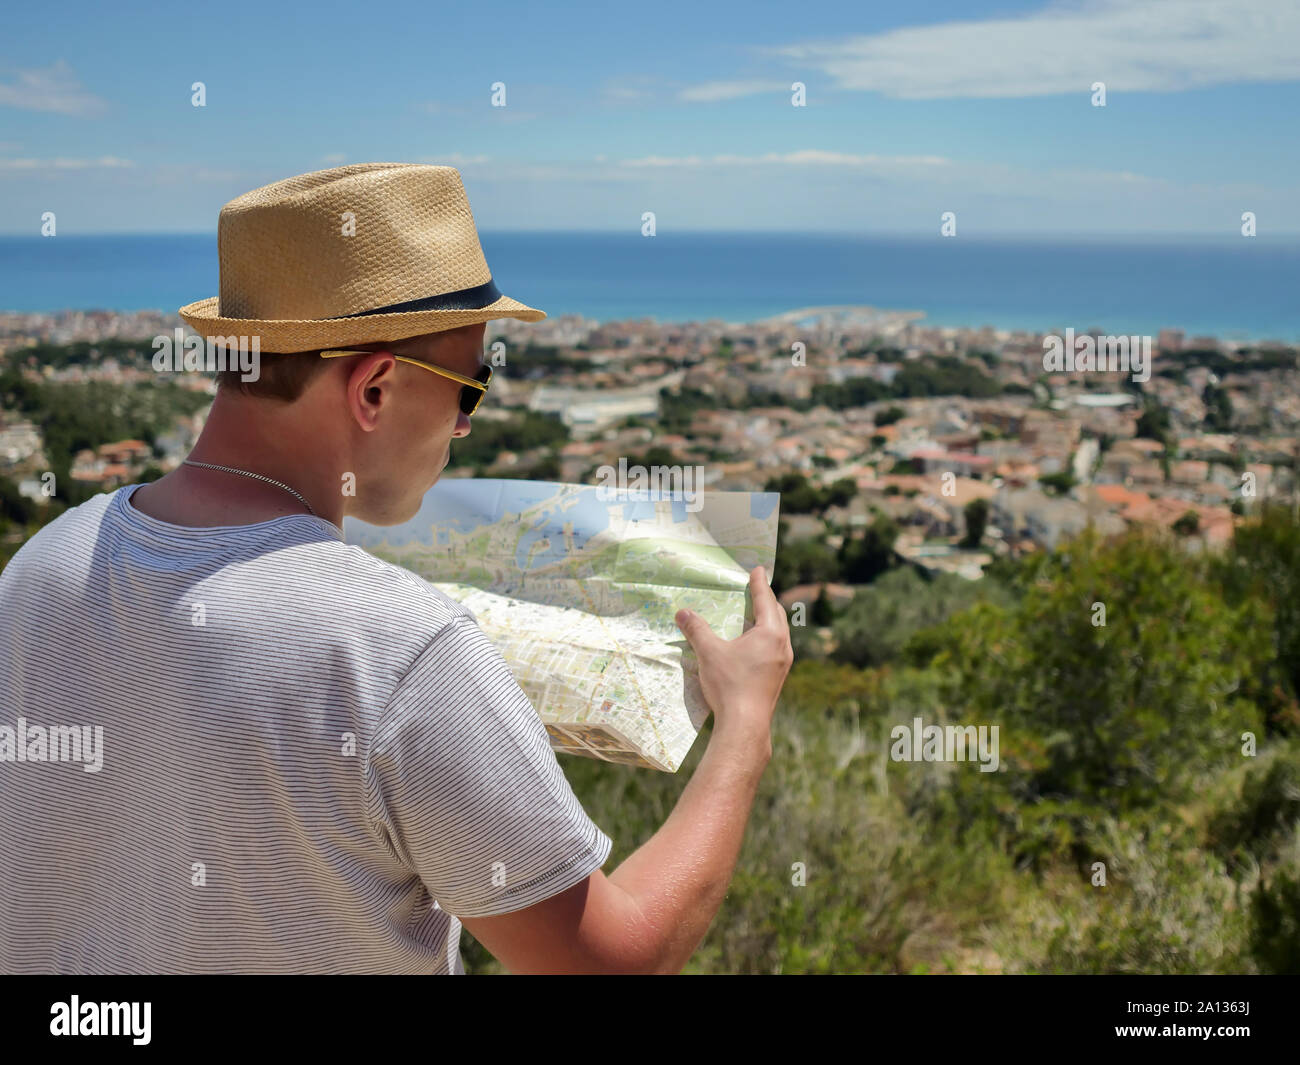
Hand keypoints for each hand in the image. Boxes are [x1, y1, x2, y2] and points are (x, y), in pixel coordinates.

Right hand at [674, 566, 792, 749]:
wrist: (745, 725)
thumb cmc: (730, 685)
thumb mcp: (709, 653)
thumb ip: (697, 630)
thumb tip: (682, 612)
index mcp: (770, 633)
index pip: (765, 600)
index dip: (759, 584)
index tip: (757, 570)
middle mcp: (783, 645)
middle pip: (777, 615)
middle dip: (766, 601)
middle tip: (756, 590)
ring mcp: (783, 663)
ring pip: (778, 633)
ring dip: (767, 621)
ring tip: (754, 616)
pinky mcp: (778, 677)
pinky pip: (776, 648)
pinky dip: (766, 638)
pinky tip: (753, 646)